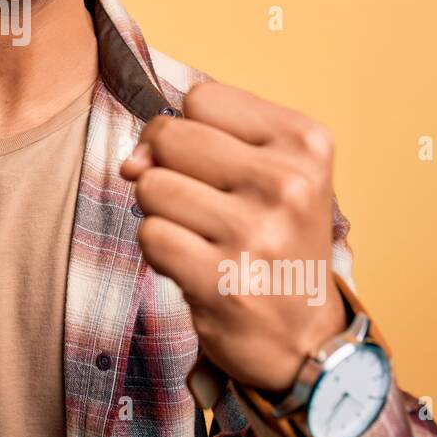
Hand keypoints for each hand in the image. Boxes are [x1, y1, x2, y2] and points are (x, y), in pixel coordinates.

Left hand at [120, 81, 346, 392]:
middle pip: (171, 136)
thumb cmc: (275, 241)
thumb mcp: (263, 173)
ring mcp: (255, 233)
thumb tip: (131, 160)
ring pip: (151, 185)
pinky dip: (160, 252)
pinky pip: (149, 235)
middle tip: (209, 208)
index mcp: (305, 142)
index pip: (202, 98)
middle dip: (170, 168)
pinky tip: (196, 267)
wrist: (305, 338)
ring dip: (164, 214)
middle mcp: (287, 183)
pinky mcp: (221, 280)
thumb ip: (193, 142)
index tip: (216, 167)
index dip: (191, 131)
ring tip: (206, 240)